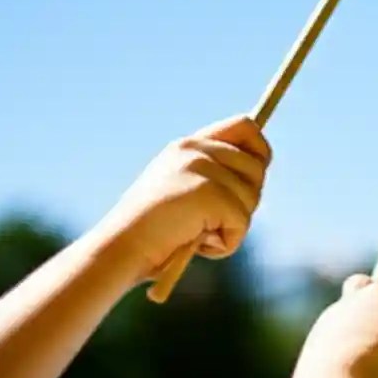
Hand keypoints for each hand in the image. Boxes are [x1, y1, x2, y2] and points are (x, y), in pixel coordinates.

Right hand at [96, 115, 271, 281]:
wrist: (118, 251)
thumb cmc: (150, 233)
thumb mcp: (180, 192)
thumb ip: (212, 178)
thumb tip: (257, 172)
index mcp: (188, 145)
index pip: (245, 126)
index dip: (259, 151)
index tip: (256, 176)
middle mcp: (196, 150)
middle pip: (257, 167)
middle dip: (247, 200)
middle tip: (216, 221)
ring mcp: (202, 169)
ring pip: (252, 198)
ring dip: (232, 226)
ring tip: (197, 234)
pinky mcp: (209, 193)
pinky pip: (241, 223)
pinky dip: (225, 243)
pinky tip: (196, 245)